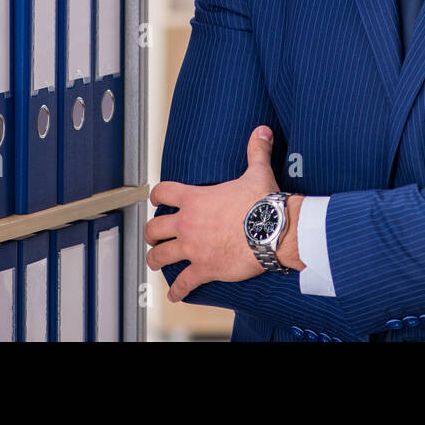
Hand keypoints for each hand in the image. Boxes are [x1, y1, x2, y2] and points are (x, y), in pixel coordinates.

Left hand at [145, 125, 281, 301]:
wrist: (273, 231)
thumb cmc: (264, 202)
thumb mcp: (258, 172)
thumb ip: (256, 151)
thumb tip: (262, 131)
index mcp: (195, 199)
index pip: (163, 192)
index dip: (156, 195)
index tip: (155, 199)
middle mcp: (188, 223)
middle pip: (154, 228)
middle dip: (151, 233)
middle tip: (153, 236)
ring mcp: (193, 248)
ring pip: (160, 256)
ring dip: (155, 259)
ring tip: (155, 262)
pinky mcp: (204, 269)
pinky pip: (184, 282)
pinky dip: (177, 290)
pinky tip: (175, 294)